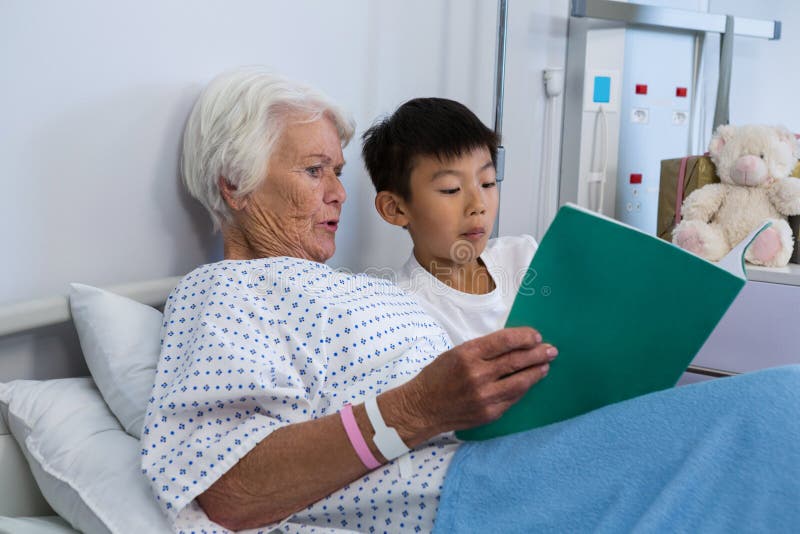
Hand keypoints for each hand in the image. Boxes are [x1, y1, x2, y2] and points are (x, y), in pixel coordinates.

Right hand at [384, 327, 556, 441]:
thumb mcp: (456, 353)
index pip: (504, 341)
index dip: (524, 337)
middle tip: (551, 350)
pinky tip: (530, 382)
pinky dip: (523, 388)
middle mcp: (477, 374)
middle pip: (516, 361)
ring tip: (545, 365)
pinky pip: (513, 398)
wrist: (422, 408)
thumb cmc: (438, 376)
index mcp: (467, 354)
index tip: (536, 336)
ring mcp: (484, 396)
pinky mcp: (489, 412)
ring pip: (520, 382)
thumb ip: (483, 350)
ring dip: (536, 372)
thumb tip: (513, 344)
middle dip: (537, 354)